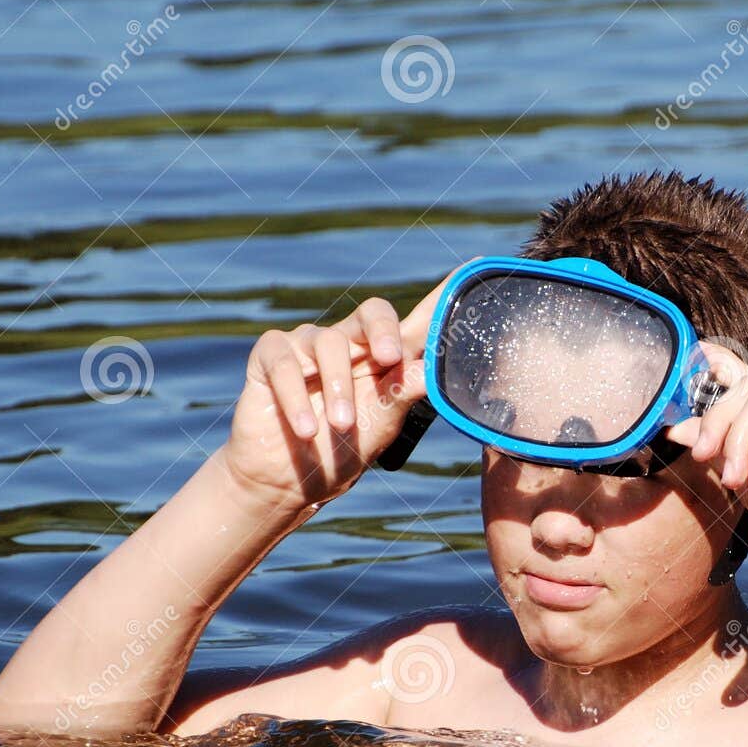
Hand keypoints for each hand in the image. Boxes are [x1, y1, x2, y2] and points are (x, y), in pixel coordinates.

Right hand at [220, 271, 456, 512]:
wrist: (287, 481)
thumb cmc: (341, 451)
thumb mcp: (380, 426)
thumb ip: (402, 394)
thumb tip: (430, 371)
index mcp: (383, 360)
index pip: (417, 323)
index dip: (443, 296)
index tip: (476, 265)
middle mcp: (349, 343)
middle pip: (373, 312)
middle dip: (383, 330)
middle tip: (390, 358)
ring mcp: (308, 346)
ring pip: (329, 343)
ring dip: (338, 387)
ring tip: (342, 426)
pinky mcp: (271, 356)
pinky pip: (286, 361)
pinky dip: (296, 396)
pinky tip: (306, 428)